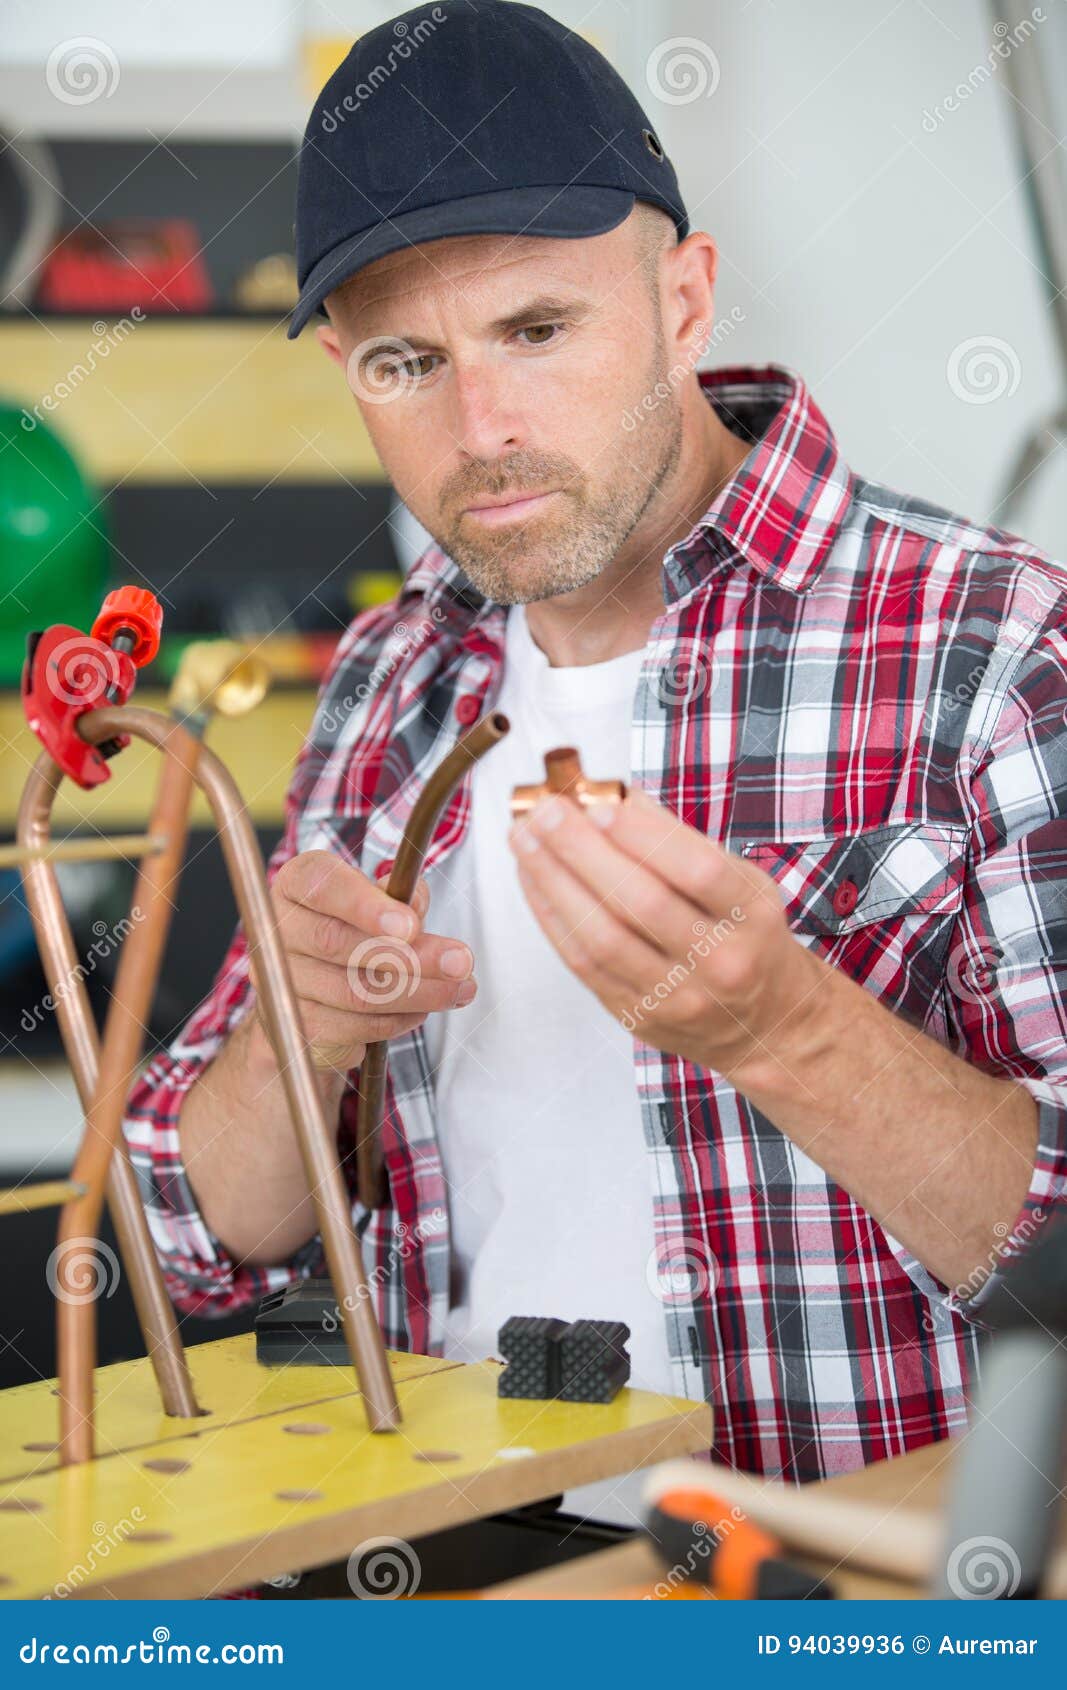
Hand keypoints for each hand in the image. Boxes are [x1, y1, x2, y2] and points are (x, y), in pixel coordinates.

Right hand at [253, 850, 476, 1074]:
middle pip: (338, 943)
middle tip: (461, 961)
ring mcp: (282, 982)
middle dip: (409, 955)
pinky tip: (424, 1009)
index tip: (412, 925)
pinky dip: (398, 1020)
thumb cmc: (354, 929)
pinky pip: (354, 1027)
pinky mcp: (297, 1027)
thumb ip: (399, 895)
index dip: (365, 905)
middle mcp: (278, 930)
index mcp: (296, 884)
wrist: (313, 990)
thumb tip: (415, 901)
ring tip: (461, 989)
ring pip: (353, 992)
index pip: (322, 885)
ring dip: (418, 993)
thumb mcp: (379, 901)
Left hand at [507, 787, 815, 1079]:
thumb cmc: (745, 936)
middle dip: (583, 851)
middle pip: (642, 904)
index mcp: (753, 917)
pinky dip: (552, 917)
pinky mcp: (639, 1016)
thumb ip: (681, 844)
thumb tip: (615, 798)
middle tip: (544, 811)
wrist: (764, 1025)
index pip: (699, 871)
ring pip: (603, 938)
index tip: (600, 804)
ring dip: (555, 882)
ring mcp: (677, 996)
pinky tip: (534, 879)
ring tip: (524, 839)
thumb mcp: (741, 883)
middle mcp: (719, 961)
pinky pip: (584, 965)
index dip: (645, 836)